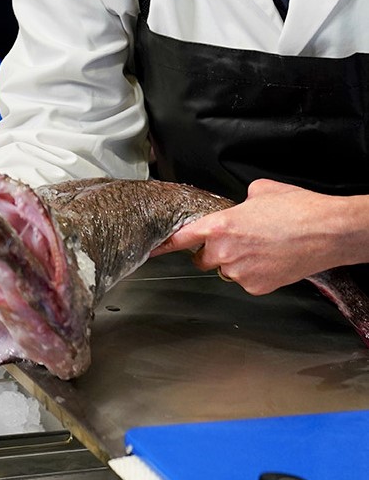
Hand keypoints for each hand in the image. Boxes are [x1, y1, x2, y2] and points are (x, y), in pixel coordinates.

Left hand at [155, 179, 368, 294]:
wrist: (327, 231)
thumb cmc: (297, 209)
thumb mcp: (259, 191)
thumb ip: (239, 202)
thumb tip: (241, 205)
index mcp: (219, 225)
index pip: (180, 238)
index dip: (165, 244)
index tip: (152, 249)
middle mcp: (224, 251)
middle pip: (202, 258)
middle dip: (212, 251)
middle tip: (234, 242)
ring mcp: (241, 272)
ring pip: (227, 270)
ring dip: (236, 263)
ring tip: (261, 248)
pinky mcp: (258, 287)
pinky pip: (247, 281)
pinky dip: (255, 274)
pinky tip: (270, 260)